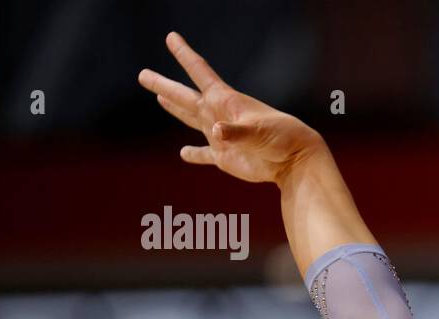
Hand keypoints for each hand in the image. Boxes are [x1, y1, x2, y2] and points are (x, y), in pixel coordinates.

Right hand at [137, 31, 324, 184]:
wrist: (295, 160)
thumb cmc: (281, 139)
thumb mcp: (258, 133)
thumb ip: (235, 133)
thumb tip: (215, 132)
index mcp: (226, 101)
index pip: (200, 73)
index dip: (185, 54)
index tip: (172, 37)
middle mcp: (219, 115)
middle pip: (185, 97)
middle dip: (164, 85)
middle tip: (143, 74)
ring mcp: (221, 136)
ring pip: (191, 120)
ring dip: (175, 109)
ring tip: (160, 98)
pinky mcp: (225, 157)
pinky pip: (204, 155)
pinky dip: (194, 155)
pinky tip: (184, 153)